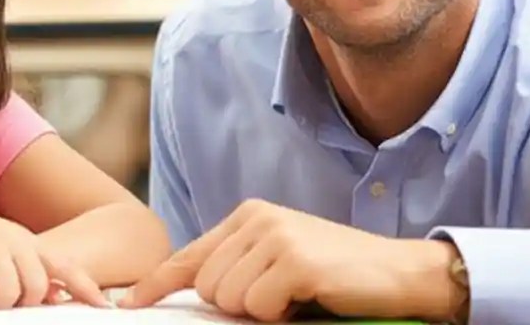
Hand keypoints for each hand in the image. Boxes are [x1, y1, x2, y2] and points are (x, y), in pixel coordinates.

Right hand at [0, 197, 109, 309]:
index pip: (64, 265)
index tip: (102, 304)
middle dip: (23, 302)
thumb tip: (58, 296)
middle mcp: (13, 242)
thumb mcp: (5, 248)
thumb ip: (31, 268)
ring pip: (10, 295)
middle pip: (37, 289)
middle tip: (3, 297)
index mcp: (26, 241)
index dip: (84, 286)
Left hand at [120, 199, 463, 321]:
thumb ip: (238, 268)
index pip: (191, 255)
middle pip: (206, 286)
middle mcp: (258, 219)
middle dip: (235, 305)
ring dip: (259, 311)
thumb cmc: (337, 275)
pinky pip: (258, 308)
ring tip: (295, 297)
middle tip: (278, 299)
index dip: (158, 283)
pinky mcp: (295, 261)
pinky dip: (280, 315)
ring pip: (228, 299)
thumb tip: (190, 293)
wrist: (398, 272)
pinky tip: (307, 299)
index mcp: (250, 216)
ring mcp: (276, 237)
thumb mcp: (278, 261)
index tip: (131, 302)